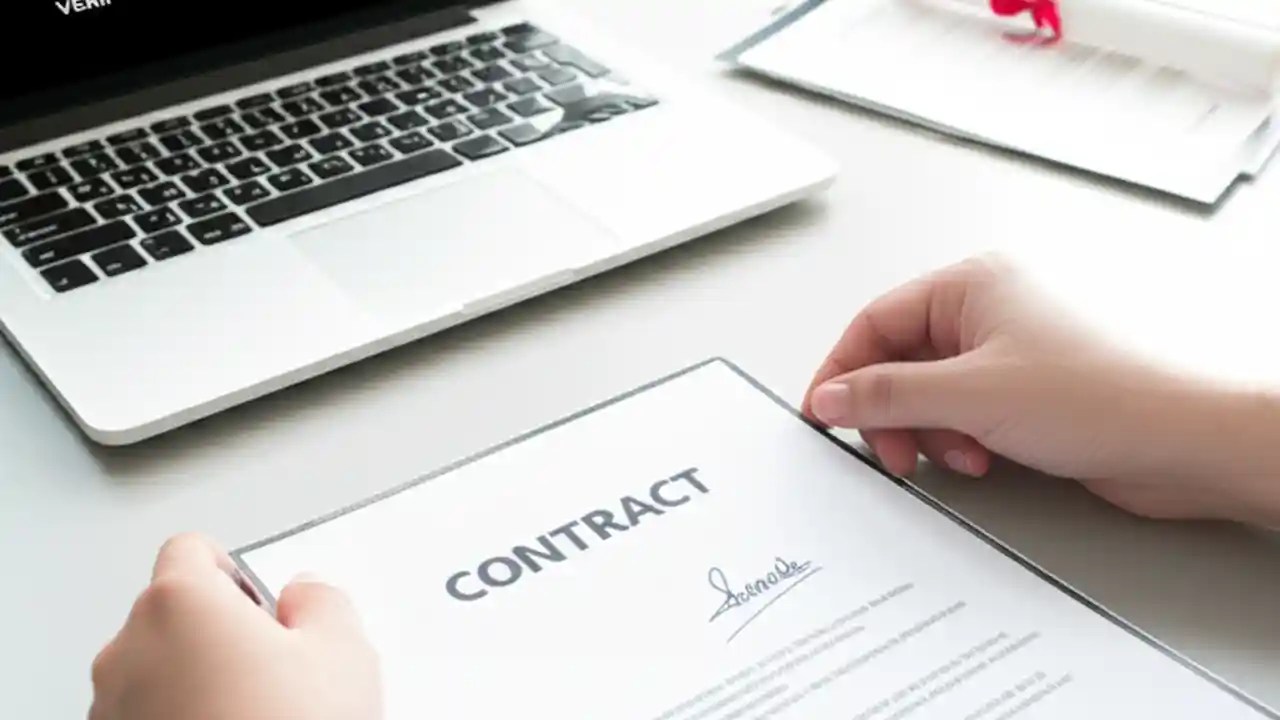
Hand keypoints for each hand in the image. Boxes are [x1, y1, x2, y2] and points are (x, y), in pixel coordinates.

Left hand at [90, 533, 381, 719]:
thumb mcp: (344, 650)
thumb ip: (322, 599)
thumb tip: (306, 596)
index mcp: (179, 602)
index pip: (194, 550)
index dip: (239, 573)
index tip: (270, 606)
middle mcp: (129, 649)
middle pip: (176, 612)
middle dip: (224, 634)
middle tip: (280, 670)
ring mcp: (114, 707)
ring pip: (162, 671)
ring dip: (201, 684)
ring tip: (262, 716)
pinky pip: (151, 716)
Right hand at [802, 255, 1279, 525]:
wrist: (1185, 441)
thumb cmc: (1106, 395)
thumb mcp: (973, 395)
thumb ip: (889, 395)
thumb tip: (831, 395)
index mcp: (973, 283)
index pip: (877, 320)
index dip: (843, 370)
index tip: (823, 413)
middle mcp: (989, 310)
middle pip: (900, 359)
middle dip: (893, 412)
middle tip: (892, 451)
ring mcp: (1007, 351)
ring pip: (930, 392)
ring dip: (930, 432)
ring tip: (957, 455)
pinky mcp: (1025, 390)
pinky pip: (962, 412)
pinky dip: (959, 439)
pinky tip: (982, 457)